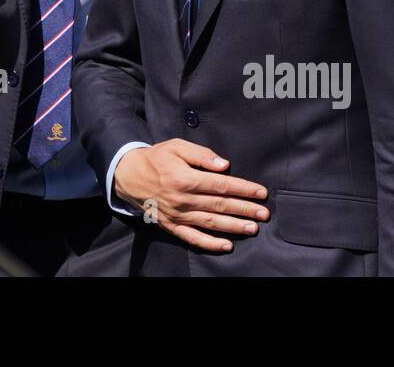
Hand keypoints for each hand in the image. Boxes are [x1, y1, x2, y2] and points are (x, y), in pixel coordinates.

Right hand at [113, 139, 268, 252]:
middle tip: (264, 214)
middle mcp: (183, 199)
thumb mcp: (176, 147)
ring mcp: (178, 215)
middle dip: (245, 209)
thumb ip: (201, 155)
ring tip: (253, 229)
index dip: (243, 189)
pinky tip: (226, 245)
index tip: (261, 193)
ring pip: (211, 223)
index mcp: (185, 178)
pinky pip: (193, 238)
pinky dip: (210, 244)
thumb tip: (224, 165)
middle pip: (220, 205)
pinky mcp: (172, 226)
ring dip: (234, 226)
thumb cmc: (156, 158)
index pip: (221, 185)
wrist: (129, 175)